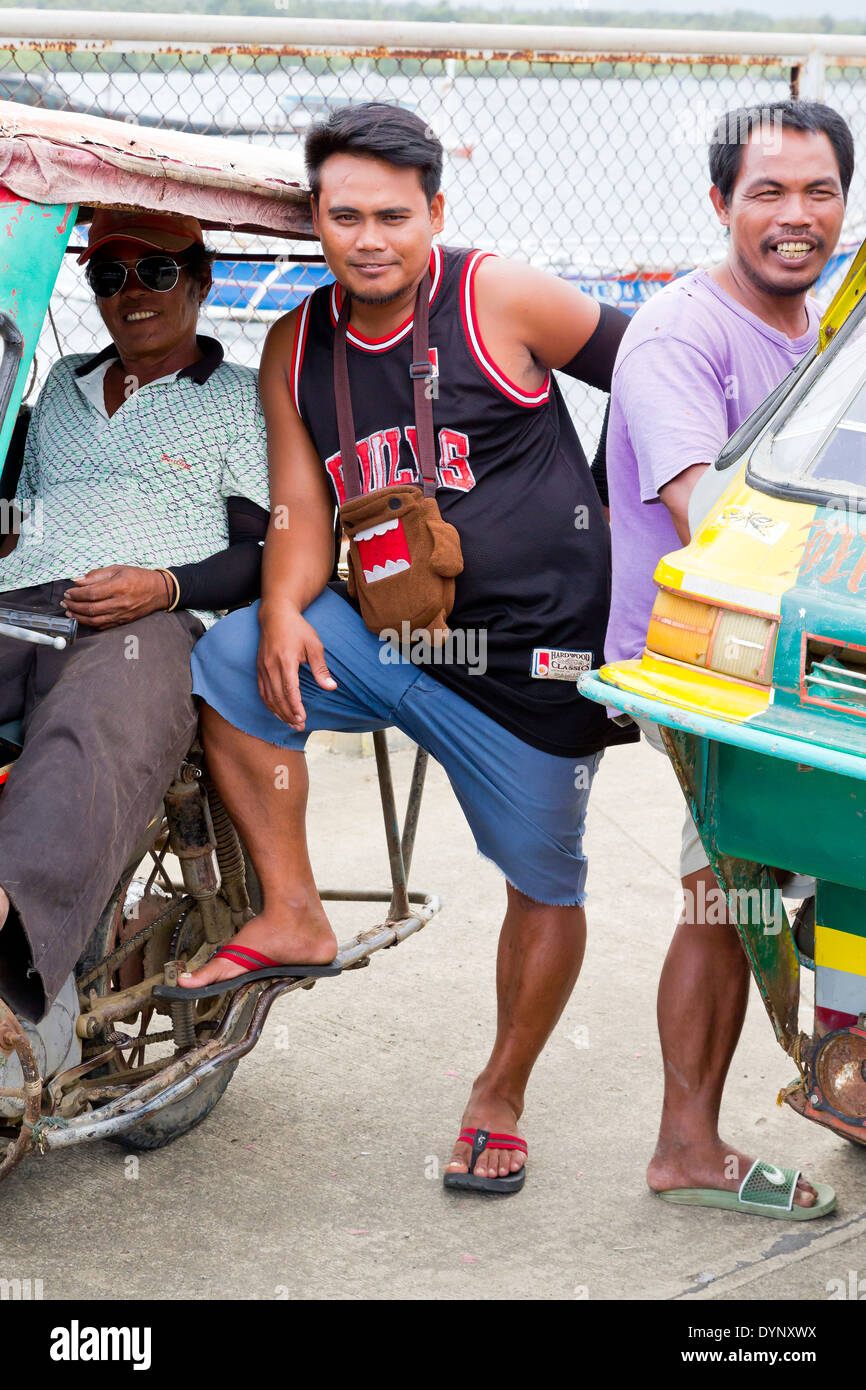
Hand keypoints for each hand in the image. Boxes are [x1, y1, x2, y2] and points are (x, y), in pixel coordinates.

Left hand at [62, 565, 168, 628]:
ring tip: (69, 611)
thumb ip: (96, 575)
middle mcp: (120, 602)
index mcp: (119, 586)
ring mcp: (121, 614)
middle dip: (74, 605)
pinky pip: (102, 625)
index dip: (76, 594)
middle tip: (65, 601)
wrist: (158, 591)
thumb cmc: (138, 577)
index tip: (68, 591)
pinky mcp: (123, 621)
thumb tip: (77, 581)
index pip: (91, 593)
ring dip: (78, 616)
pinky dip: (89, 623)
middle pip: (90, 608)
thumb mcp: (118, 569)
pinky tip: (82, 618)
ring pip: (94, 620)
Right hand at [256, 605, 335, 728]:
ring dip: (279, 712)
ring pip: (268, 696)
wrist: (276, 616)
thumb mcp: (314, 646)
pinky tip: (278, 711)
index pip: (290, 690)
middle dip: (288, 714)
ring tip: (290, 723)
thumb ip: (321, 668)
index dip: (295, 707)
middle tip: (299, 726)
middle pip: (278, 697)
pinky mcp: (259, 668)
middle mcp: (271, 666)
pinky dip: (269, 704)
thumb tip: (331, 687)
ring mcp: (263, 668)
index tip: (302, 719)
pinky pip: (262, 691)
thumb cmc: (297, 629)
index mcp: (286, 660)